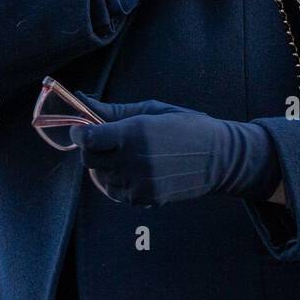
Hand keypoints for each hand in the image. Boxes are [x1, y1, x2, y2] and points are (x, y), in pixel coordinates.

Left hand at [69, 90, 280, 206]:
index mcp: (136, 133)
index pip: (89, 138)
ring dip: (104, 164)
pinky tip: (132, 168)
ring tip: (123, 153)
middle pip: (89, 159)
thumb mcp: (152, 110)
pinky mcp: (145, 200)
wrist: (219, 158)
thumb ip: (114, 110)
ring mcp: (140, 184)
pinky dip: (116, 180)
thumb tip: (82, 99)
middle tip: (102, 138)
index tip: (81, 127)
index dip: (80, 132)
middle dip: (90, 147)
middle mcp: (135, 161)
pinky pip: (115, 192)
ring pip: (100, 177)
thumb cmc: (186, 126)